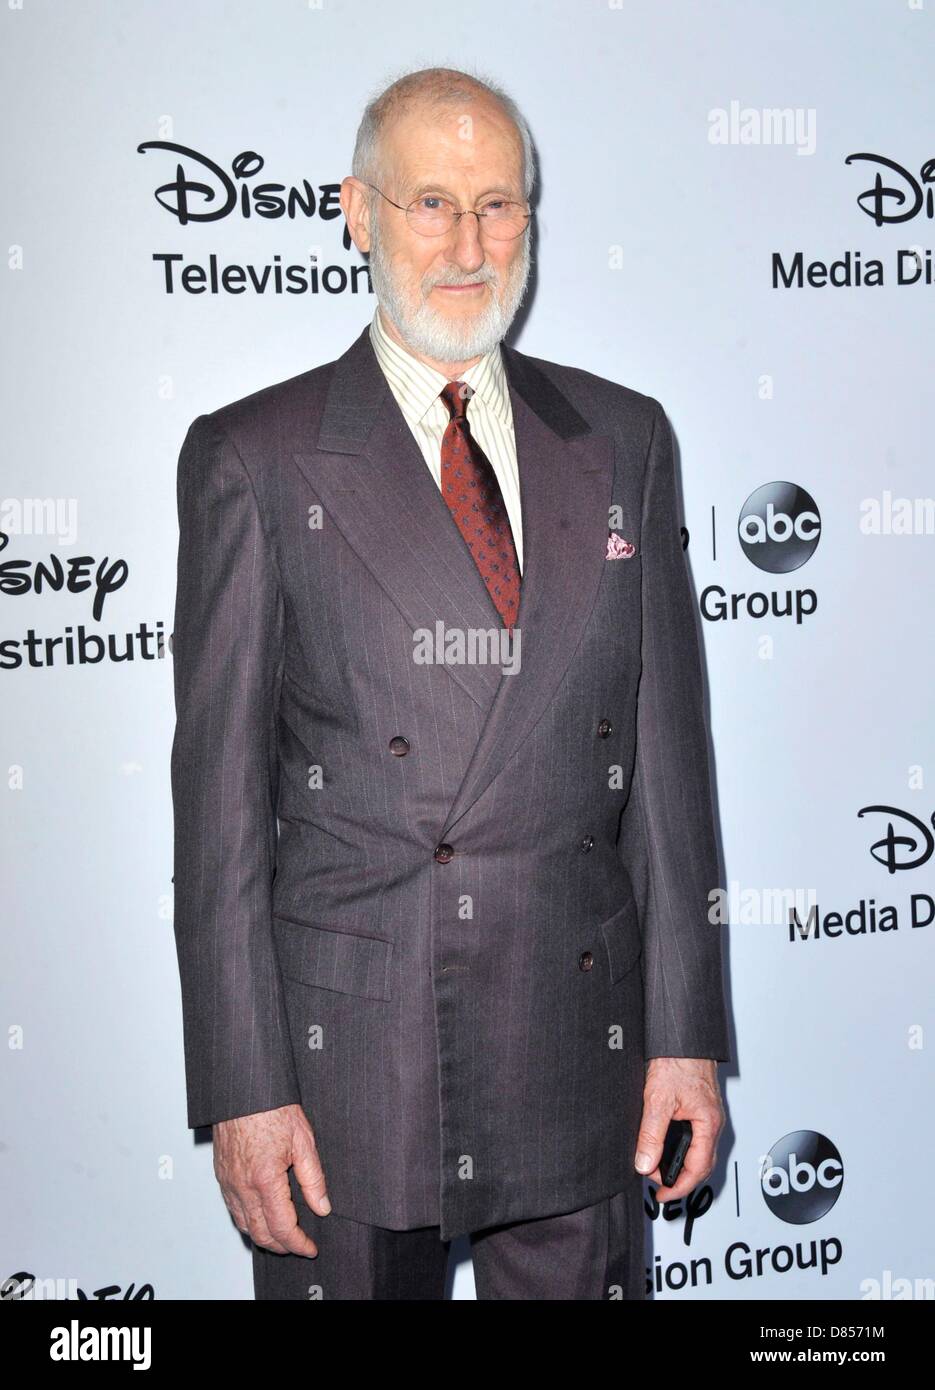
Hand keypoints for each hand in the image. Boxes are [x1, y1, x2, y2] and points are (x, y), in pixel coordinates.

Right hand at [213, 1102, 329, 1256]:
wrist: (244, 1088)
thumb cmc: (271, 1107)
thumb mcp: (303, 1140)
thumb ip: (313, 1179)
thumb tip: (322, 1207)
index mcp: (265, 1179)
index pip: (282, 1227)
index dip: (298, 1244)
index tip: (309, 1248)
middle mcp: (242, 1185)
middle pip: (260, 1233)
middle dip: (281, 1246)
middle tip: (298, 1245)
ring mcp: (228, 1181)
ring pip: (243, 1224)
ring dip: (262, 1236)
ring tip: (282, 1235)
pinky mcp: (221, 1174)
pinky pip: (233, 1208)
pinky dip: (247, 1220)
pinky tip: (260, 1215)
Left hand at [633, 1058, 724, 1201]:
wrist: (682, 1038)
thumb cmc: (677, 1060)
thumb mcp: (658, 1100)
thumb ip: (651, 1134)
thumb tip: (644, 1163)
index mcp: (708, 1123)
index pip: (698, 1169)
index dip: (679, 1187)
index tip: (662, 1196)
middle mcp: (712, 1122)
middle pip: (701, 1164)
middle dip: (678, 1178)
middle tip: (655, 1183)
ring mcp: (708, 1116)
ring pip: (698, 1152)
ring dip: (678, 1163)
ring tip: (656, 1166)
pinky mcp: (700, 1109)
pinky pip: (695, 1138)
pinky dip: (680, 1149)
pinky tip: (664, 1146)